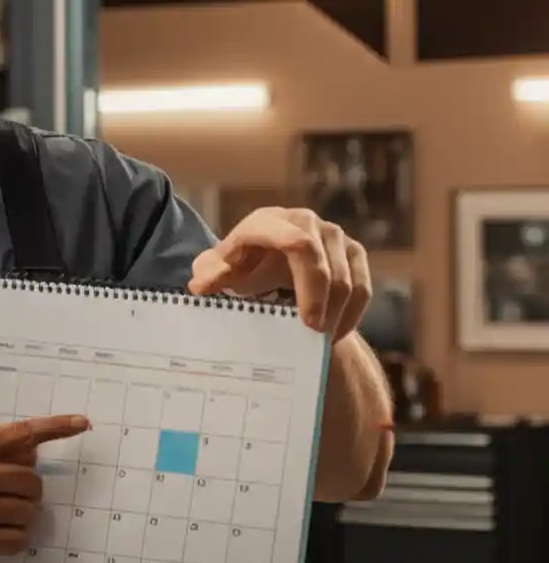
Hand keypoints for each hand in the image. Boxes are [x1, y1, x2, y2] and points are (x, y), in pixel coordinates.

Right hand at [0, 414, 89, 562]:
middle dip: (27, 495)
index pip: (21, 433)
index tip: (81, 423)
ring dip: (19, 520)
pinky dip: (13, 541)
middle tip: (5, 502)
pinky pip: (18, 538)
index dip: (55, 427)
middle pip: (33, 481)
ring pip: (29, 512)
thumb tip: (33, 449)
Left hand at [187, 207, 371, 341]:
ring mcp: (333, 235)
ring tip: (321, 341)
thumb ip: (209, 276)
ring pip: (349, 280)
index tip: (307, 321)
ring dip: (337, 315)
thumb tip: (200, 287)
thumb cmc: (238, 265)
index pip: (299, 244)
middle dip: (323, 305)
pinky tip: (334, 334)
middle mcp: (305, 221)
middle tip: (315, 336)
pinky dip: (352, 315)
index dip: (308, 285)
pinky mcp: (352, 252)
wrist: (264, 257)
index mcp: (269, 222)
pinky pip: (363, 287)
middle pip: (326, 266)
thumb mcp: (218, 270)